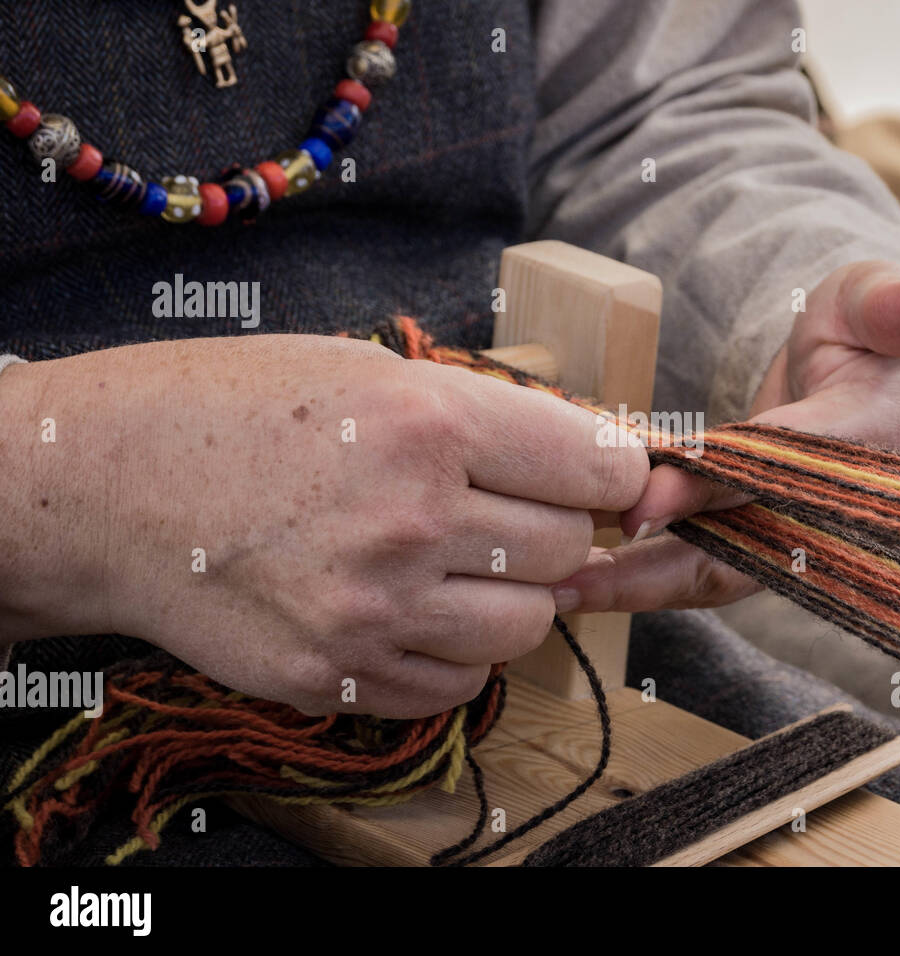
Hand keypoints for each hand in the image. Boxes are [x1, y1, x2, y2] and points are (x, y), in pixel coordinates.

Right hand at [0, 335, 646, 716]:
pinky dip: (457, 652)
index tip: (597, 479)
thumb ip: (485, 419)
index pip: (601, 469)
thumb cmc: (240, 409)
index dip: (612, 475)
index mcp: (428, 422)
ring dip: (512, 596)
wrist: (110, 484)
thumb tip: (587, 467)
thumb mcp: (369, 370)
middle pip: (567, 550)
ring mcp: (373, 608)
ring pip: (527, 625)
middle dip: (552, 530)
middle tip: (505, 512)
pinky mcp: (337, 674)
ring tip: (459, 563)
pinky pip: (460, 684)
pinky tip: (416, 609)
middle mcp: (410, 519)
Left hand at [549, 262, 899, 613]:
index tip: (645, 500)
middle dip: (658, 569)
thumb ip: (894, 304)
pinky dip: (642, 578)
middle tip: (575, 576)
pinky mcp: (757, 537)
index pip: (780, 469)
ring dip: (638, 587)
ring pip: (714, 572)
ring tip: (561, 591)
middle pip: (742, 548)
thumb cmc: (867, 328)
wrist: (871, 373)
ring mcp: (790, 530)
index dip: (715, 486)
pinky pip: (699, 565)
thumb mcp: (878, 301)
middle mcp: (828, 505)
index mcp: (862, 442)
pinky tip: (580, 580)